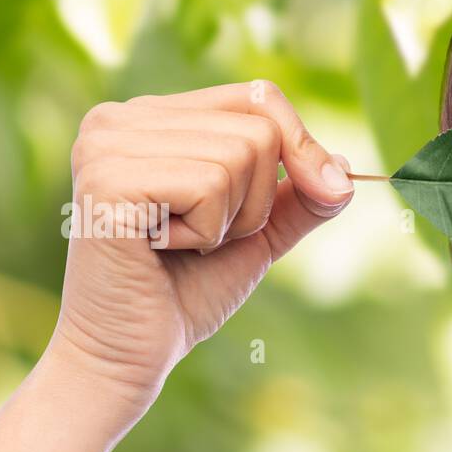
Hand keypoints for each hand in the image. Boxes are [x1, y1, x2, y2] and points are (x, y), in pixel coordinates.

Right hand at [48, 80, 353, 408]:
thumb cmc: (186, 292)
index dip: (300, 148)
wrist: (129, 354)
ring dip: (230, 221)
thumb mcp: (258, 233)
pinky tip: (161, 249)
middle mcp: (120, 118)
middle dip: (257, 201)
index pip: (258, 97)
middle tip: (202, 239)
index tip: (313, 195)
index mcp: (151, 118)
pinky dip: (206, 232)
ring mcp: (106, 143)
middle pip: (259, 128)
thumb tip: (345, 165)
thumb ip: (300, 197)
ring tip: (180, 244)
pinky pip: (210, 184)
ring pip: (240, 155)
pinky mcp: (107, 178)